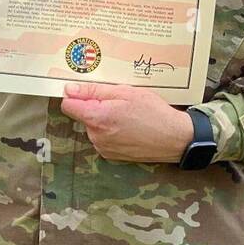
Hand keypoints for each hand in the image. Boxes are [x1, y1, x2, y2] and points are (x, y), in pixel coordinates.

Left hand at [60, 83, 194, 162]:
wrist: (175, 139)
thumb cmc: (154, 113)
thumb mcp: (125, 92)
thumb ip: (94, 91)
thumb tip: (70, 89)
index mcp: (97, 118)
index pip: (68, 105)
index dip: (76, 95)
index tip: (88, 91)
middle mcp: (96, 136)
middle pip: (82, 115)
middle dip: (95, 107)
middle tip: (119, 102)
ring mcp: (103, 148)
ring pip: (93, 127)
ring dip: (104, 119)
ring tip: (127, 116)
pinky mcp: (110, 155)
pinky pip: (102, 138)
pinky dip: (111, 131)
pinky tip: (128, 128)